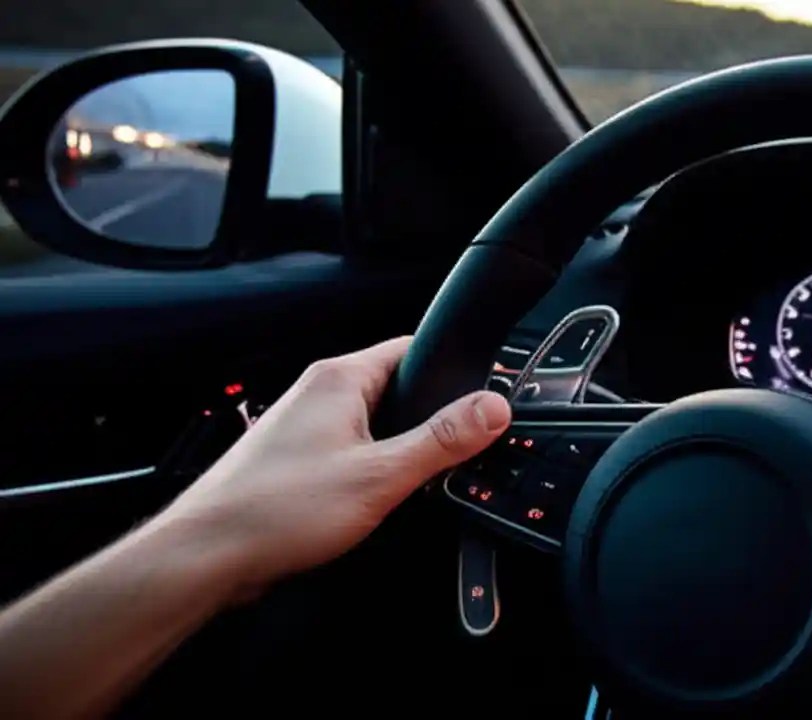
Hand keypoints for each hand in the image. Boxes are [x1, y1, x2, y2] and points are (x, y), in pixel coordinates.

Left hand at [159, 337, 510, 595]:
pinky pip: (352, 450)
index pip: (412, 348)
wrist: (207, 556)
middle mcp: (319, 392)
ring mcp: (305, 425)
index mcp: (339, 378)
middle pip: (397, 388)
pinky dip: (371, 470)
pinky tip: (371, 502)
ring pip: (374, 424)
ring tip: (402, 485)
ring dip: (397, 450)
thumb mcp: (380, 475)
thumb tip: (491, 408)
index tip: (481, 400)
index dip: (452, 372)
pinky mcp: (297, 459)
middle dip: (427, 421)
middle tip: (445, 457)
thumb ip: (441, 440)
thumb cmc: (276, 510)